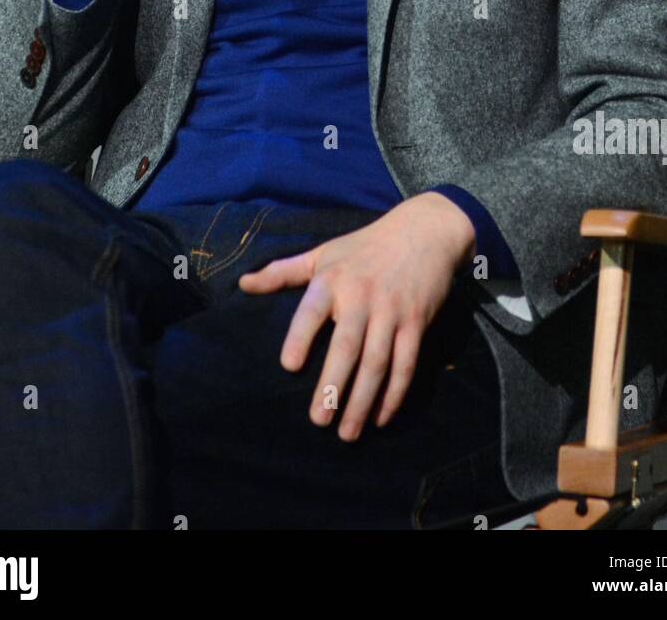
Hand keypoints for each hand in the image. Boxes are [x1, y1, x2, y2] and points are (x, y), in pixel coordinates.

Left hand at [237, 192, 475, 440]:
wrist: (424, 232)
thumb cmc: (364, 246)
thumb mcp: (322, 253)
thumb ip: (282, 272)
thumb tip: (242, 284)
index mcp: (333, 279)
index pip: (313, 310)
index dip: (301, 336)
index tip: (289, 366)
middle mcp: (362, 296)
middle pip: (347, 347)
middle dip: (333, 386)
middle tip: (318, 420)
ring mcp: (391, 311)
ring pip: (377, 363)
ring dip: (363, 400)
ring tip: (348, 433)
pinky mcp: (416, 323)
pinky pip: (405, 364)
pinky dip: (394, 394)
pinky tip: (381, 417)